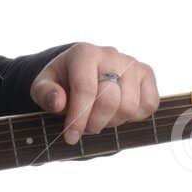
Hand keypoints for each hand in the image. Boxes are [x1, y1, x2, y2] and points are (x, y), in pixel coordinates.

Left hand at [29, 43, 158, 144]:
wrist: (82, 70)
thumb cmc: (61, 81)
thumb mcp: (43, 86)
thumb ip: (45, 94)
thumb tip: (58, 103)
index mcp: (83, 53)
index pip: (85, 89)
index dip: (78, 118)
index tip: (70, 137)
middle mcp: (111, 54)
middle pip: (109, 101)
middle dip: (94, 123)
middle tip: (85, 128)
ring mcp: (132, 63)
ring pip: (129, 106)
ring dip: (113, 121)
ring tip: (99, 118)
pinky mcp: (146, 74)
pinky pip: (149, 105)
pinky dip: (133, 117)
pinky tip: (117, 112)